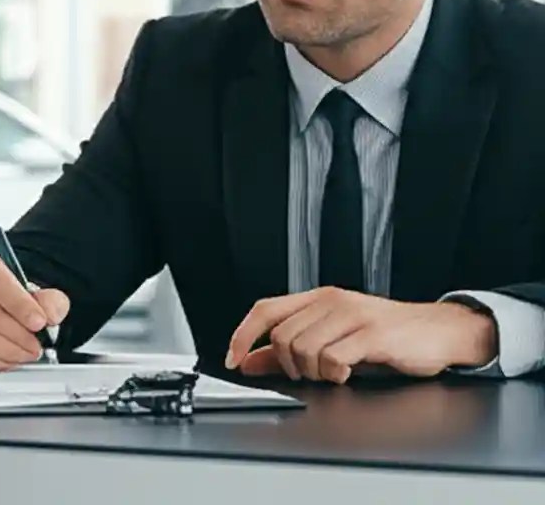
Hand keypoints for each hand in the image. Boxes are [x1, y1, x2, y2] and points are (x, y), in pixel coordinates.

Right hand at [0, 252, 69, 371]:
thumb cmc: (12, 300)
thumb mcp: (40, 295)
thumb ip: (50, 301)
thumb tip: (51, 314)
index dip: (19, 304)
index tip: (39, 322)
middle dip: (18, 335)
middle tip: (36, 346)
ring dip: (7, 351)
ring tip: (23, 354)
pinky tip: (5, 360)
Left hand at [225, 288, 496, 383]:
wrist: (439, 331)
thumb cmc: (387, 335)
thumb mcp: (333, 338)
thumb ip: (290, 348)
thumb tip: (250, 360)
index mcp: (318, 299)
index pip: (265, 310)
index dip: (243, 335)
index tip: (234, 359)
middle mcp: (332, 302)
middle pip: (282, 337)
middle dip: (289, 365)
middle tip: (311, 373)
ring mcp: (352, 316)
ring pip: (304, 350)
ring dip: (313, 372)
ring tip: (334, 372)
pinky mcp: (373, 334)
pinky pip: (334, 360)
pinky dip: (336, 374)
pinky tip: (349, 373)